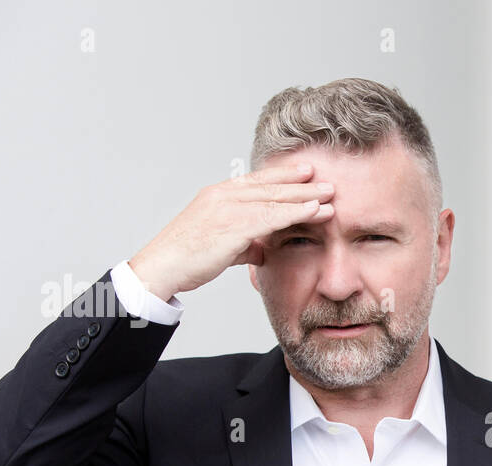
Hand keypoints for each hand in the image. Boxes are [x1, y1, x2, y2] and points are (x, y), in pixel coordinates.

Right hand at [127, 163, 333, 301]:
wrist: (161, 268)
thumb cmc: (186, 259)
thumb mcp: (221, 248)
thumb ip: (244, 245)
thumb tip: (261, 251)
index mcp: (218, 195)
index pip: (256, 181)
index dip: (282, 175)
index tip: (304, 172)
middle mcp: (223, 195)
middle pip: (269, 185)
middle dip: (300, 182)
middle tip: (325, 179)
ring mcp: (227, 208)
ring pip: (274, 198)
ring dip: (305, 196)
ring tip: (330, 194)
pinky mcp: (233, 226)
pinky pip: (272, 217)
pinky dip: (297, 212)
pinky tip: (316, 211)